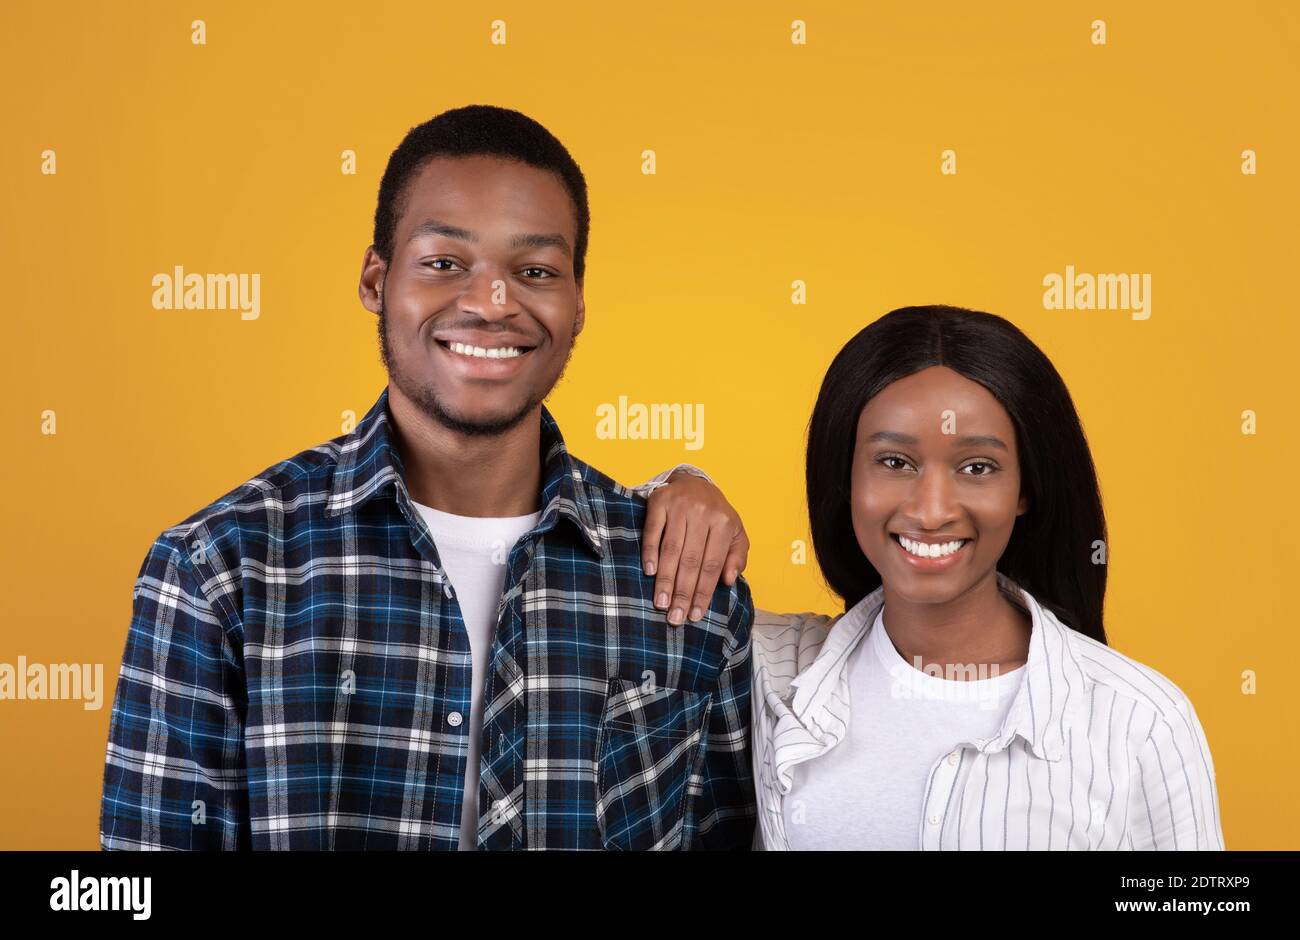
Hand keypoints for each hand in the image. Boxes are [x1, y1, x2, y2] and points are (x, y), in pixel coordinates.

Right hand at [641, 470, 749, 625]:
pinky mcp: (659, 501)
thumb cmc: (716, 514)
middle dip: (683, 592)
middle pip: (691, 560)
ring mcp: (680, 506)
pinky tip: (649, 572)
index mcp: (724, 523)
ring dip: (665, 579)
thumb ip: (737, 557)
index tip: (695, 615)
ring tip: (661, 602)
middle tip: (675, 617)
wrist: (694, 481)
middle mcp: (703, 513)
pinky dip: (650, 552)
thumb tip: (729, 580)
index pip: (712, 565)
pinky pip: (653, 531)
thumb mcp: (735, 532)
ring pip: (671, 549)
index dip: (703, 592)